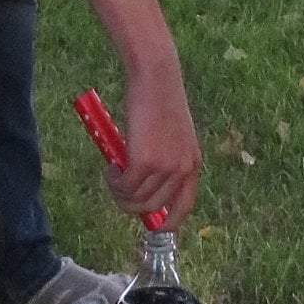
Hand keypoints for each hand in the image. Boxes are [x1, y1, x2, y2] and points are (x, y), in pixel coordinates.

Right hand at [114, 66, 201, 227]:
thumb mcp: (170, 136)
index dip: (168, 222)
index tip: (152, 225)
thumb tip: (140, 190)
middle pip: (153, 208)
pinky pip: (124, 186)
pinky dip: (113, 181)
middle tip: (117, 188)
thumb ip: (163, 161)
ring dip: (118, 191)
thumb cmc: (159, 101)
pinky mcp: (144, 162)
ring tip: (112, 172)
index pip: (184, 207)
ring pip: (135, 200)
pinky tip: (111, 166)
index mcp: (192, 164)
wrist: (156, 78)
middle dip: (131, 205)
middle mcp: (182, 169)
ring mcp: (164, 167)